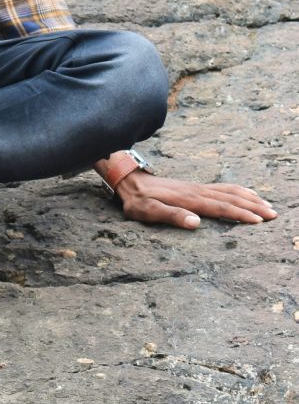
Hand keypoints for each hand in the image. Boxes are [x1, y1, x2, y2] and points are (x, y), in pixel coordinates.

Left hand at [115, 170, 277, 228]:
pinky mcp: (195, 187)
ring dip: (250, 198)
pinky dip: (239, 190)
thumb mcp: (147, 211)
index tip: (258, 221)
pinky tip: (247, 193)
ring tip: (268, 206)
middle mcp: (197, 191)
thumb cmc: (137, 201)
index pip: (220, 208)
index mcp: (189, 200)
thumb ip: (171, 216)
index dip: (239, 214)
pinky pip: (222, 187)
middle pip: (231, 198)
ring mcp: (197, 188)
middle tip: (273, 215)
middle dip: (253, 206)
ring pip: (230, 191)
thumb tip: (195, 222)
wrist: (130, 180)